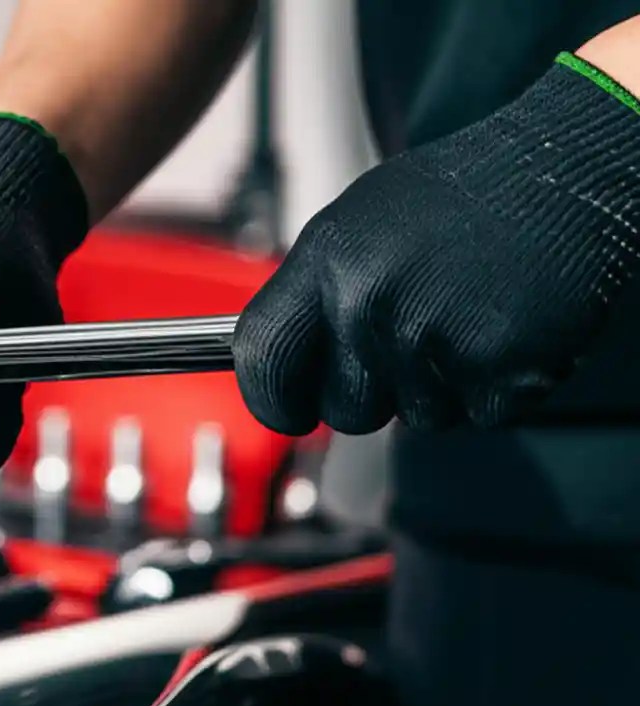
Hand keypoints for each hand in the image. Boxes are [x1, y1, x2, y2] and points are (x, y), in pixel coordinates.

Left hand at [234, 56, 639, 434]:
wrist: (563, 170)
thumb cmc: (460, 194)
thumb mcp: (357, 224)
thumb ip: (316, 295)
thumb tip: (278, 359)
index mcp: (327, 262)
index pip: (261, 359)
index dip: (272, 398)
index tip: (289, 409)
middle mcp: (370, 303)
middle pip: (343, 410)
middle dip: (373, 396)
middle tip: (412, 341)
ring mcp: (434, 340)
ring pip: (416, 417)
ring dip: (441, 385)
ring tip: (466, 315)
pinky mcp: (500, 370)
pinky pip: (479, 417)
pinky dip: (496, 388)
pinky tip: (504, 328)